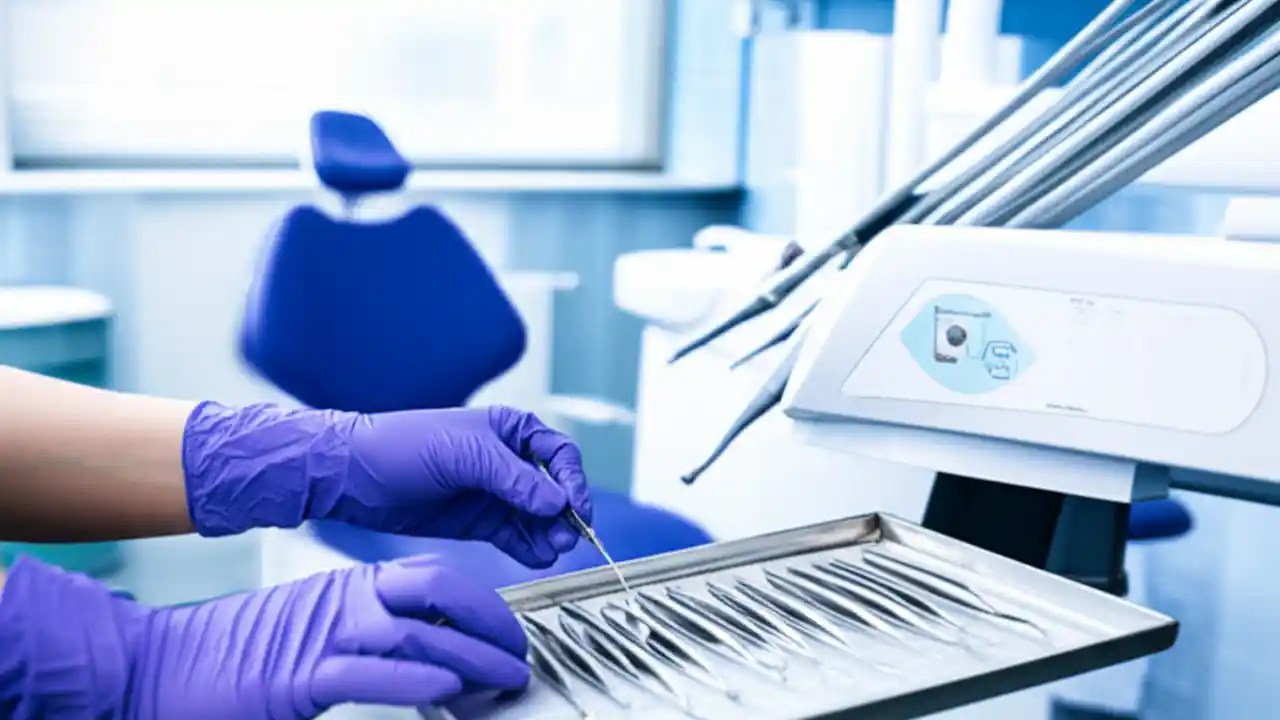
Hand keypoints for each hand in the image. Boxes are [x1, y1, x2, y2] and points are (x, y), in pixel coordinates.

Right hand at [0, 555, 527, 718]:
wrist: (163, 665)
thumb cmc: (240, 652)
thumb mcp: (316, 629)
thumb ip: (370, 636)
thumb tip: (431, 655)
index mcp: (350, 588)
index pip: (433, 578)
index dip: (481, 600)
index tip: (509, 629)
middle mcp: (345, 601)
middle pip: (437, 590)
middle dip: (490, 620)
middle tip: (519, 653)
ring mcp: (324, 635)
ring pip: (417, 634)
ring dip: (472, 657)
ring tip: (506, 678)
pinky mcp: (300, 677)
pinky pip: (370, 673)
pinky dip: (415, 680)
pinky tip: (446, 691)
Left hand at [183, 402, 592, 567]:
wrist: (352, 476)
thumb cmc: (405, 447)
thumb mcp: (463, 454)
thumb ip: (512, 478)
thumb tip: (556, 502)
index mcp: (510, 430)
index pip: (559, 454)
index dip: (573, 480)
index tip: (575, 508)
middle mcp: (508, 461)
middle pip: (554, 489)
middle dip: (564, 514)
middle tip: (565, 537)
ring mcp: (494, 494)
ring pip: (538, 518)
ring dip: (549, 534)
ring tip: (551, 550)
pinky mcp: (479, 522)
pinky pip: (515, 537)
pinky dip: (529, 547)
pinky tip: (536, 557)